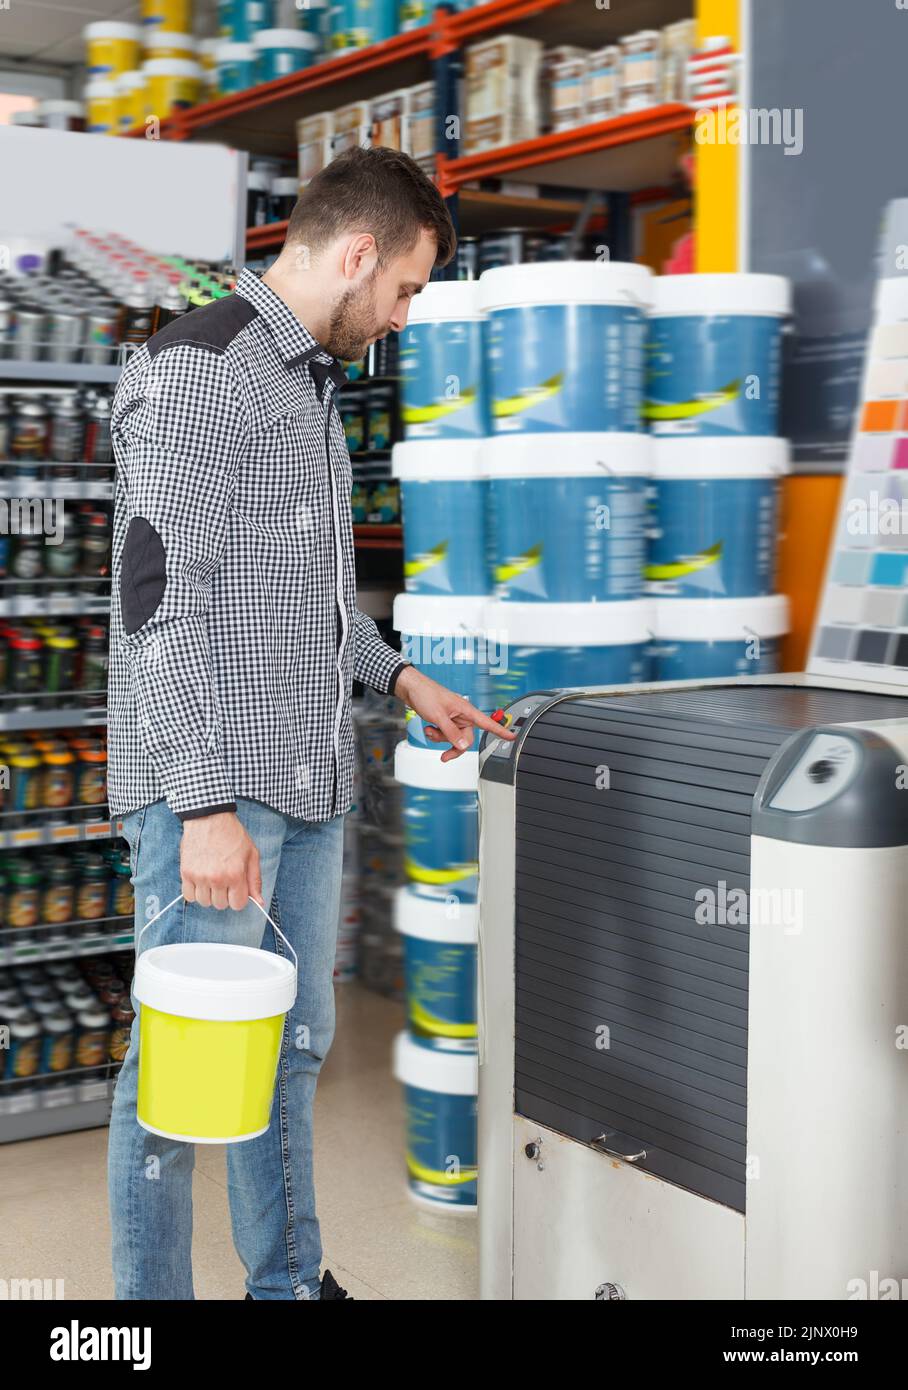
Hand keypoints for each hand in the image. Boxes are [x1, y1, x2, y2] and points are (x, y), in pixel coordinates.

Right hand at [180, 811, 261, 909]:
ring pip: (204, 902)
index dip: (238, 898)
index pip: (237, 904)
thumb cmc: (232, 835)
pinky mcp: (185, 873)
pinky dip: (195, 892)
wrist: (209, 818)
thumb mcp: (251, 854)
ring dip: (209, 894)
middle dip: (224, 896)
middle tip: (224, 880)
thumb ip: (255, 880)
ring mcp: (199, 877)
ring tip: (212, 878)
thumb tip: (259, 901)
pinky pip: (189, 896)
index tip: (236, 889)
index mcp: (235, 874)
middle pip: (220, 905)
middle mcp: (217, 878)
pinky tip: (200, 880)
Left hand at [394, 666, 517, 761]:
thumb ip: (451, 733)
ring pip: (454, 738)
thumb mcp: (438, 716)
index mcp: (466, 710)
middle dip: (453, 746)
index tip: (513, 737)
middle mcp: (462, 715)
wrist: (411, 688)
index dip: (501, 731)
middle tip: (444, 756)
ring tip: (430, 730)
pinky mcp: (445, 720)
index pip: (488, 723)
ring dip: (441, 739)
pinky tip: (429, 727)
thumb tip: (462, 746)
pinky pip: (445, 734)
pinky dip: (436, 734)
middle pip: (466, 739)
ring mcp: (454, 718)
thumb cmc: (426, 694)